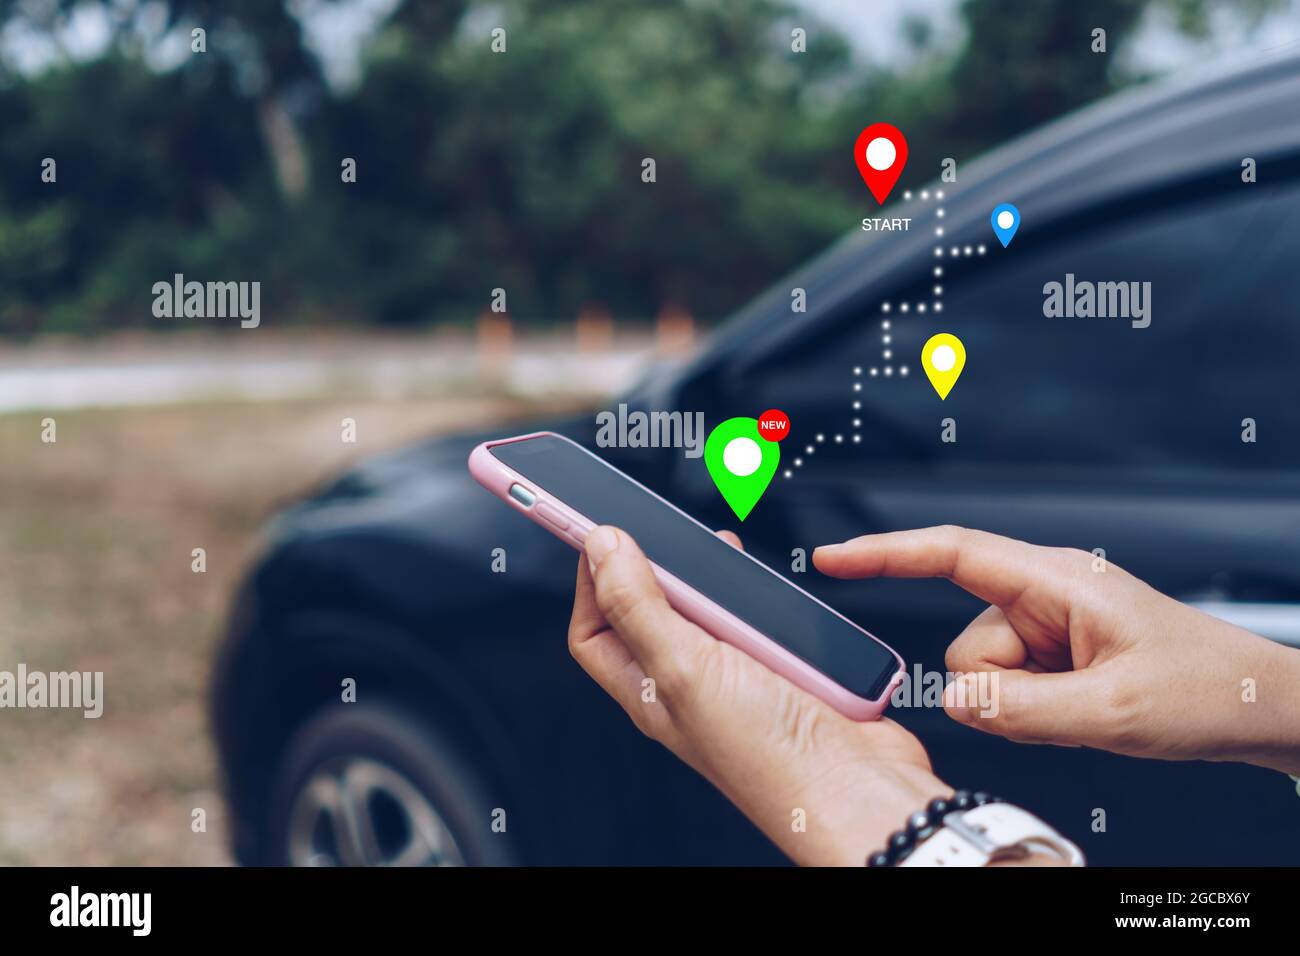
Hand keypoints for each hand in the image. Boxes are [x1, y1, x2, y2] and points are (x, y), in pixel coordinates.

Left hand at [569, 525, 946, 865]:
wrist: (858, 788)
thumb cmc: (767, 756)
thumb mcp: (683, 669)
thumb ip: (638, 605)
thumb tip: (600, 548)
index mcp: (647, 688)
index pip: (595, 627)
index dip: (592, 579)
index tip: (600, 531)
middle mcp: (687, 681)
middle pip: (654, 606)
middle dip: (664, 566)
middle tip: (677, 538)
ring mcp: (738, 671)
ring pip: (714, 606)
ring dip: (721, 583)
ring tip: (730, 564)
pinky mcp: (785, 663)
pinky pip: (766, 616)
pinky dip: (769, 599)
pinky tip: (775, 599)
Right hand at [815, 526, 1299, 775]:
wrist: (1253, 706)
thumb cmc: (1204, 687)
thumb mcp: (1113, 709)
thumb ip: (1021, 708)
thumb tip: (953, 700)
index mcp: (1055, 579)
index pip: (951, 552)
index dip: (884, 553)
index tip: (832, 557)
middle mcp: (1043, 593)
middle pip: (964, 642)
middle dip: (998, 688)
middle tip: (1067, 704)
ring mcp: (1046, 624)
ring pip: (981, 673)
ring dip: (1020, 702)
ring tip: (1085, 704)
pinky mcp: (1051, 652)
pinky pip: (1005, 688)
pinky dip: (1030, 708)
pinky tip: (1081, 706)